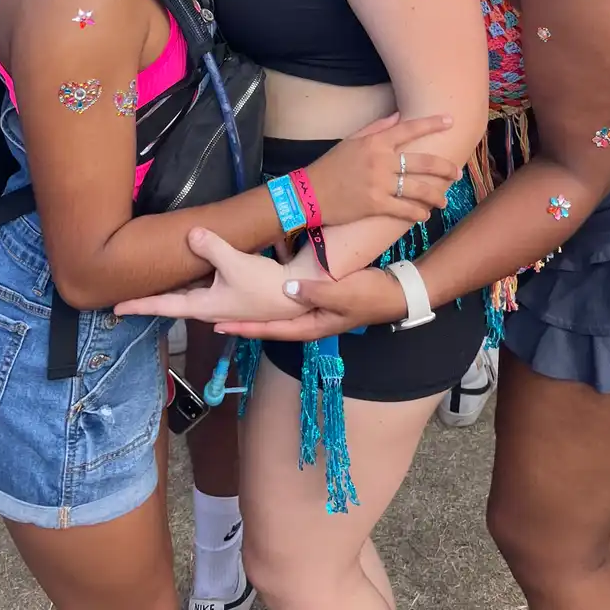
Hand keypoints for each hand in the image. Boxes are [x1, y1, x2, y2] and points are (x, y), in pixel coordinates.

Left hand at [115, 228, 305, 322]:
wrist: (293, 295)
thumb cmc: (262, 286)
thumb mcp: (234, 263)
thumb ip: (210, 247)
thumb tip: (189, 233)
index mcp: (201, 305)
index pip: (163, 306)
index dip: (139, 306)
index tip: (116, 309)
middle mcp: (207, 307)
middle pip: (173, 301)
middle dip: (153, 296)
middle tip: (130, 288)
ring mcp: (221, 302)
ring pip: (189, 292)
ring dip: (173, 286)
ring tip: (155, 275)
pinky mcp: (233, 293)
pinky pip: (204, 285)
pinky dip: (192, 278)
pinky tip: (191, 266)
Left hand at [213, 266, 407, 341]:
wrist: (394, 292)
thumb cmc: (369, 295)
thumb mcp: (343, 293)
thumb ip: (316, 292)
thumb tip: (287, 287)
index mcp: (309, 326)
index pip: (269, 329)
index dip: (244, 327)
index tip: (218, 325)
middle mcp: (306, 321)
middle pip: (268, 323)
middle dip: (242, 320)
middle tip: (214, 315)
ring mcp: (312, 311)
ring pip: (276, 311)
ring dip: (254, 306)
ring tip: (232, 298)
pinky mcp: (317, 298)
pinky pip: (288, 297)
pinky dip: (271, 292)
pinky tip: (263, 280)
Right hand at [305, 113, 460, 224]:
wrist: (309, 193)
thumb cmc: (330, 166)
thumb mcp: (351, 141)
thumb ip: (376, 129)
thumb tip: (398, 117)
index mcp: (376, 142)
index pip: (410, 128)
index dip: (432, 124)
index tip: (450, 120)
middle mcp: (381, 160)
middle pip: (423, 163)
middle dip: (445, 169)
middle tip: (457, 174)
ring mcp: (380, 184)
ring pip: (419, 189)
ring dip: (436, 195)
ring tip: (443, 200)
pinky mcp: (376, 205)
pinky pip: (405, 209)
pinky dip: (418, 213)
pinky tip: (425, 215)